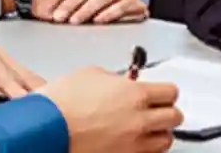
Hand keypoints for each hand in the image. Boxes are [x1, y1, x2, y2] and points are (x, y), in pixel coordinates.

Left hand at [0, 35, 45, 111]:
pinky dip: (27, 97)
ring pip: (27, 82)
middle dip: (41, 96)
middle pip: (28, 79)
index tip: (35, 113)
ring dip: (36, 96)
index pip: (12, 81)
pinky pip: (18, 87)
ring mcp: (2, 65)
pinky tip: (31, 110)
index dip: (24, 98)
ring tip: (45, 115)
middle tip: (49, 116)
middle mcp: (0, 58)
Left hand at [36, 0, 148, 24]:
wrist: (124, 11)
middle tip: (60, 17)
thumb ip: (58, 0)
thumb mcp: (71, 1)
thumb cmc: (91, 7)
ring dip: (88, 9)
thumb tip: (39, 5)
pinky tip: (99, 20)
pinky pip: (123, 4)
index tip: (47, 8)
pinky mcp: (133, 2)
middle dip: (71, 3)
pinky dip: (111, 12)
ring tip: (76, 20)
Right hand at [38, 67, 181, 152]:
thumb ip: (114, 79)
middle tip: (155, 110)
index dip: (164, 92)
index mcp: (135, 94)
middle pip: (174, 117)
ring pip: (165, 140)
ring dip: (158, 133)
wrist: (46, 129)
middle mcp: (140, 120)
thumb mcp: (90, 75)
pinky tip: (133, 142)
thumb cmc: (61, 104)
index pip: (171, 92)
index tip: (160, 93)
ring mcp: (134, 145)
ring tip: (145, 128)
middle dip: (166, 112)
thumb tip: (120, 83)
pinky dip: (145, 149)